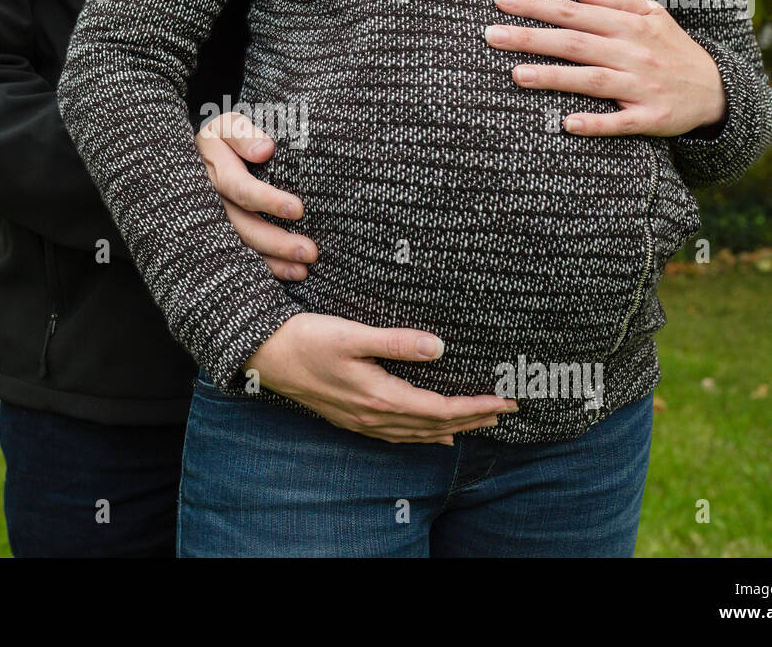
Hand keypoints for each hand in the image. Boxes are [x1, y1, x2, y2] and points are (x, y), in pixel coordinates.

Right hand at [197, 111, 317, 280]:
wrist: (205, 146)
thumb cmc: (226, 134)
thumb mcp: (229, 124)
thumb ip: (244, 134)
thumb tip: (265, 149)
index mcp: (217, 169)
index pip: (240, 188)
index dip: (267, 200)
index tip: (298, 210)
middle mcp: (216, 200)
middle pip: (243, 226)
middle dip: (276, 242)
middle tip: (309, 251)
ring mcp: (222, 219)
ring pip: (244, 245)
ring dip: (274, 261)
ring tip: (303, 271)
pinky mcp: (229, 230)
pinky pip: (246, 253)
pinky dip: (268, 267)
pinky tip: (292, 274)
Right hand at [243, 313, 516, 444]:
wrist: (264, 355)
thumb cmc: (306, 339)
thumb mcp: (352, 335)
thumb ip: (397, 342)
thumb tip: (439, 348)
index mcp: (380, 397)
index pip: (441, 409)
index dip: (476, 406)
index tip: (505, 401)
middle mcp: (374, 416)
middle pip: (435, 425)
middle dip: (474, 418)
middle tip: (506, 411)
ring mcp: (362, 421)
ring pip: (418, 433)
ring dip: (453, 428)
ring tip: (481, 422)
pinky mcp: (351, 418)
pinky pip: (397, 436)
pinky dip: (423, 436)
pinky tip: (433, 436)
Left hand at [486, 0, 726, 136]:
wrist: (719, 92)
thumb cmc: (675, 51)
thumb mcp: (655, 16)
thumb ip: (617, 1)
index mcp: (630, 26)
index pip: (575, 13)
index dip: (537, 6)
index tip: (501, 1)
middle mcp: (633, 54)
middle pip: (575, 43)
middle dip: (531, 38)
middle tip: (491, 35)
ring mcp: (641, 88)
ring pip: (592, 81)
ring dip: (554, 77)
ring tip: (515, 74)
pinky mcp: (651, 118)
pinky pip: (619, 122)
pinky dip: (594, 123)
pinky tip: (566, 124)